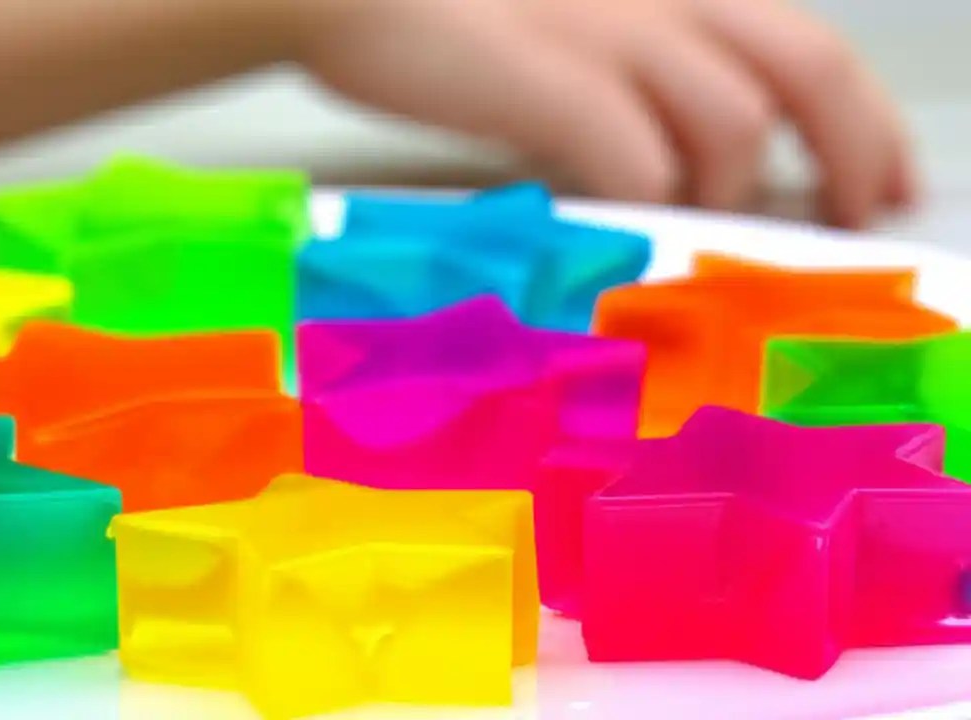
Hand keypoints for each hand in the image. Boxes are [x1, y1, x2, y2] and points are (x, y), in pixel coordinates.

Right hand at [297, 0, 914, 227]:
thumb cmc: (442, 6)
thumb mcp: (567, 20)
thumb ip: (631, 68)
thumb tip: (675, 152)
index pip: (804, 40)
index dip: (862, 115)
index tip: (879, 173)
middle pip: (802, 69)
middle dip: (851, 151)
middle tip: (856, 214)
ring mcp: (600, 32)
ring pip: (730, 121)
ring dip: (729, 190)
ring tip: (707, 229)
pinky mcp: (542, 76)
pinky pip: (633, 156)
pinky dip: (646, 204)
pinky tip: (626, 228)